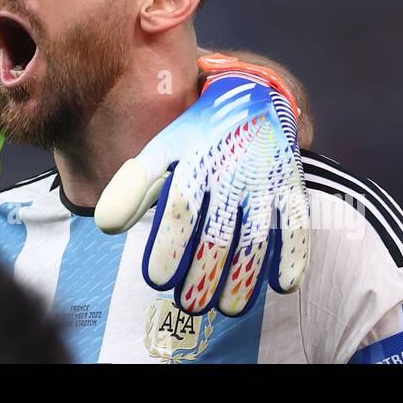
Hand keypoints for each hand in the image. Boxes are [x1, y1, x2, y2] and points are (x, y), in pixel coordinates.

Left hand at [95, 54, 309, 316]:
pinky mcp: (291, 184)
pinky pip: (297, 222)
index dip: (170, 244)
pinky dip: (294, 254)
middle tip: (189, 305)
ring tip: (226, 308)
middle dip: (203, 271)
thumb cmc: (197, 134)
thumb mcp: (163, 149)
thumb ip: (136, 186)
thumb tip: (105, 223)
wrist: (251, 93)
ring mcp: (264, 177)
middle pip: (218, 229)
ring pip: (256, 235)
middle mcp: (232, 168)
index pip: (181, 206)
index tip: (157, 280)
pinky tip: (283, 286)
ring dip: (243, 275)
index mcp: (196, 158)